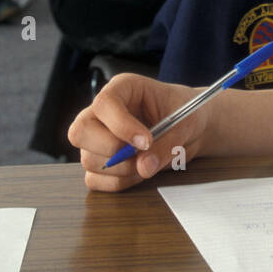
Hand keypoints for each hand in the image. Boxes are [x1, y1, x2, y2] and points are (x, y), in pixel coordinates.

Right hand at [69, 73, 208, 191]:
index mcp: (123, 89)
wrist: (191, 128)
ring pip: (88, 159)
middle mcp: (103, 112)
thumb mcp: (185, 124)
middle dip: (111, 149)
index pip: (104, 103)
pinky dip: (117, 183)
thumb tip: (143, 167)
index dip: (121, 125)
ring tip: (148, 162)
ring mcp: (97, 138)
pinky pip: (94, 179)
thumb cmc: (186, 115)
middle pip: (80, 131)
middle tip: (141, 154)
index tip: (146, 141)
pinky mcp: (99, 161)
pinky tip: (138, 173)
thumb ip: (166, 144)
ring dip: (121, 169)